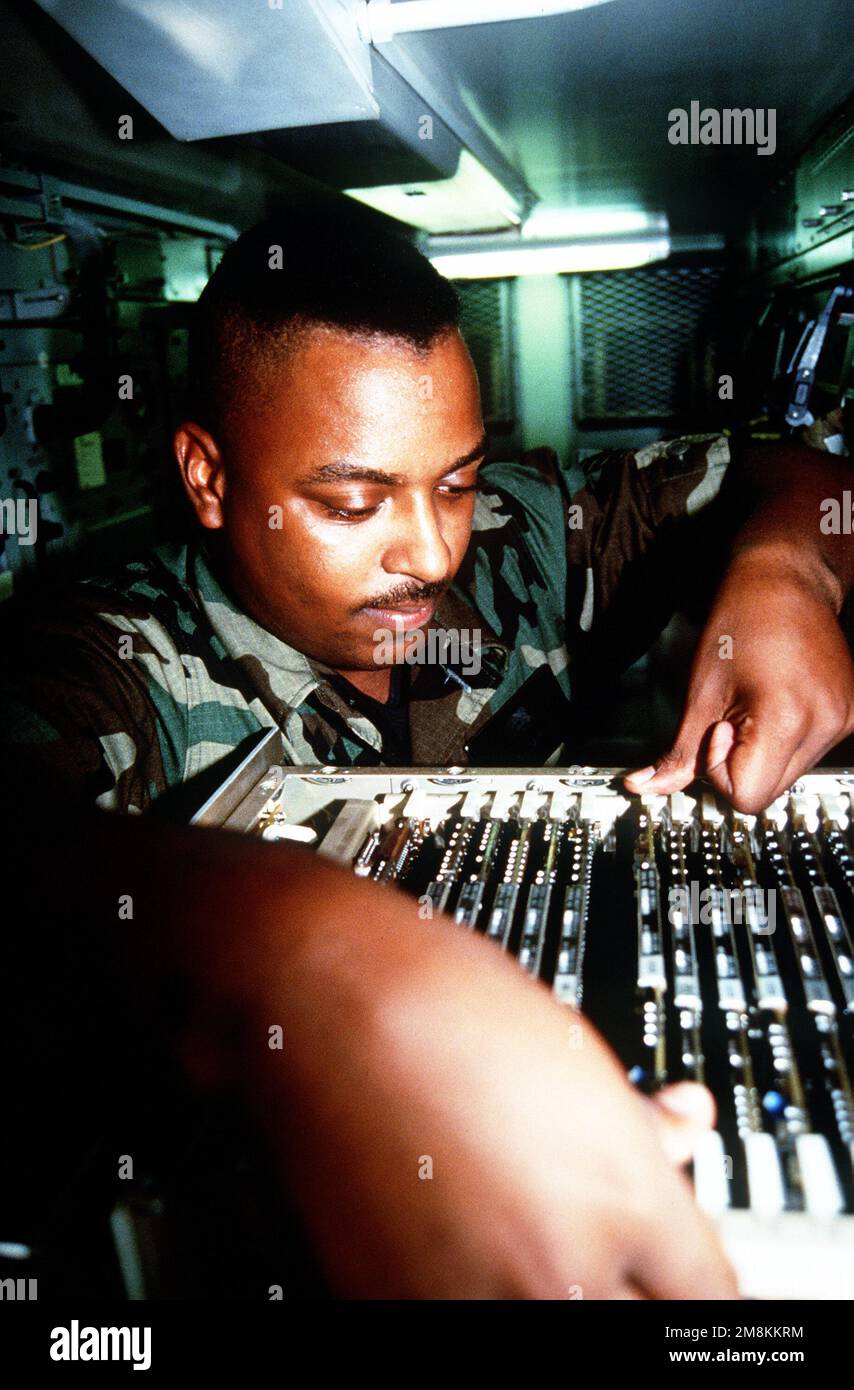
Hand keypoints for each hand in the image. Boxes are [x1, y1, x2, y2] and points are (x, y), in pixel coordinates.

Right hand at [233, 866, 737, 1299]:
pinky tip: (456, 1251)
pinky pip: (462, 1325)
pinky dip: (470, 1295)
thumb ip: (641, 1122)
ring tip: (509, 1243)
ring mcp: (479, 1303)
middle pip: (643, 1331)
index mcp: (627, 1199)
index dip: (691, 1285)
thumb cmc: (436, 1001)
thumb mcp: (570, 1052)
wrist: (314, 998)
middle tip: (595, 1253)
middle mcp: (562, 1269)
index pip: (711, 1302)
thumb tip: (685, 1127)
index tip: (675, 1273)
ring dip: (548, 1291)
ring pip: (560, 1330)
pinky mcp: (395, 1312)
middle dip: (626, 1288)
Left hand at [626, 556, 853, 812]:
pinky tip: (774, 702)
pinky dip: (783, 741)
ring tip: (754, 704)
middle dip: (739, 766)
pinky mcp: (850, 716)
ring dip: (761, 753)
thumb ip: (680, 752)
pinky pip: (806, 754)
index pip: (746, 796)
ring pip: (787, 776)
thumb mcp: (700, 691)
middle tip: (731, 717)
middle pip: (768, 791)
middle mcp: (826, 724)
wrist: (786, 577)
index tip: (718, 730)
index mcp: (789, 719)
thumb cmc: (742, 618)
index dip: (719, 770)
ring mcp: (844, 721)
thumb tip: (646, 787)